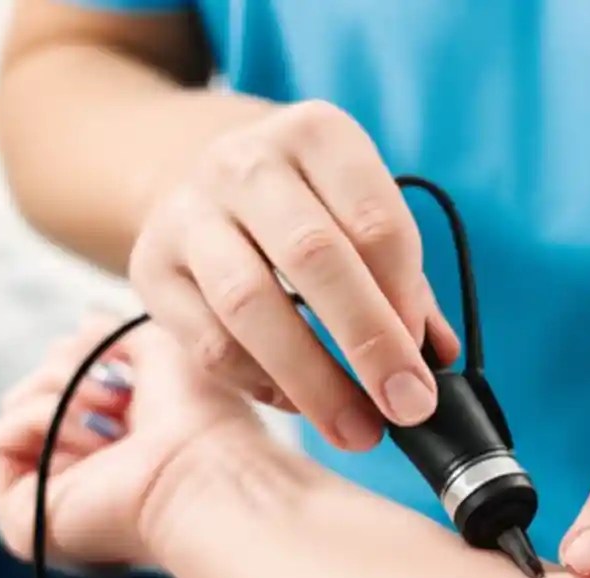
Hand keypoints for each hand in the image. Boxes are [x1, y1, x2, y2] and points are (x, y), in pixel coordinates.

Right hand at [0, 317, 263, 565]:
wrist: (206, 470)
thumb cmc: (203, 416)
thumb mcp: (162, 352)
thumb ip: (120, 336)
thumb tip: (86, 322)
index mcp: (115, 443)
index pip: (63, 378)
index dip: (85, 355)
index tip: (126, 362)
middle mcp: (82, 473)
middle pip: (34, 387)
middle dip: (73, 368)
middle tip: (122, 392)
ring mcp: (52, 498)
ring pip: (16, 406)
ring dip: (63, 391)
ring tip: (116, 416)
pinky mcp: (25, 520)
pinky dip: (40, 420)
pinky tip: (95, 442)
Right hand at [128, 101, 459, 451]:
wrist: (199, 178)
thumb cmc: (307, 207)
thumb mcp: (359, 214)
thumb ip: (405, 284)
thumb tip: (439, 361)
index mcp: (317, 135)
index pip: (374, 220)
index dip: (404, 298)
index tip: (424, 360)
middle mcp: (246, 162)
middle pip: (314, 257)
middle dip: (369, 343)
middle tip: (406, 407)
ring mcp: (189, 212)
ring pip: (251, 305)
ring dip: (313, 380)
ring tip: (358, 428)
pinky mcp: (150, 267)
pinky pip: (208, 343)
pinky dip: (261, 384)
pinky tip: (300, 403)